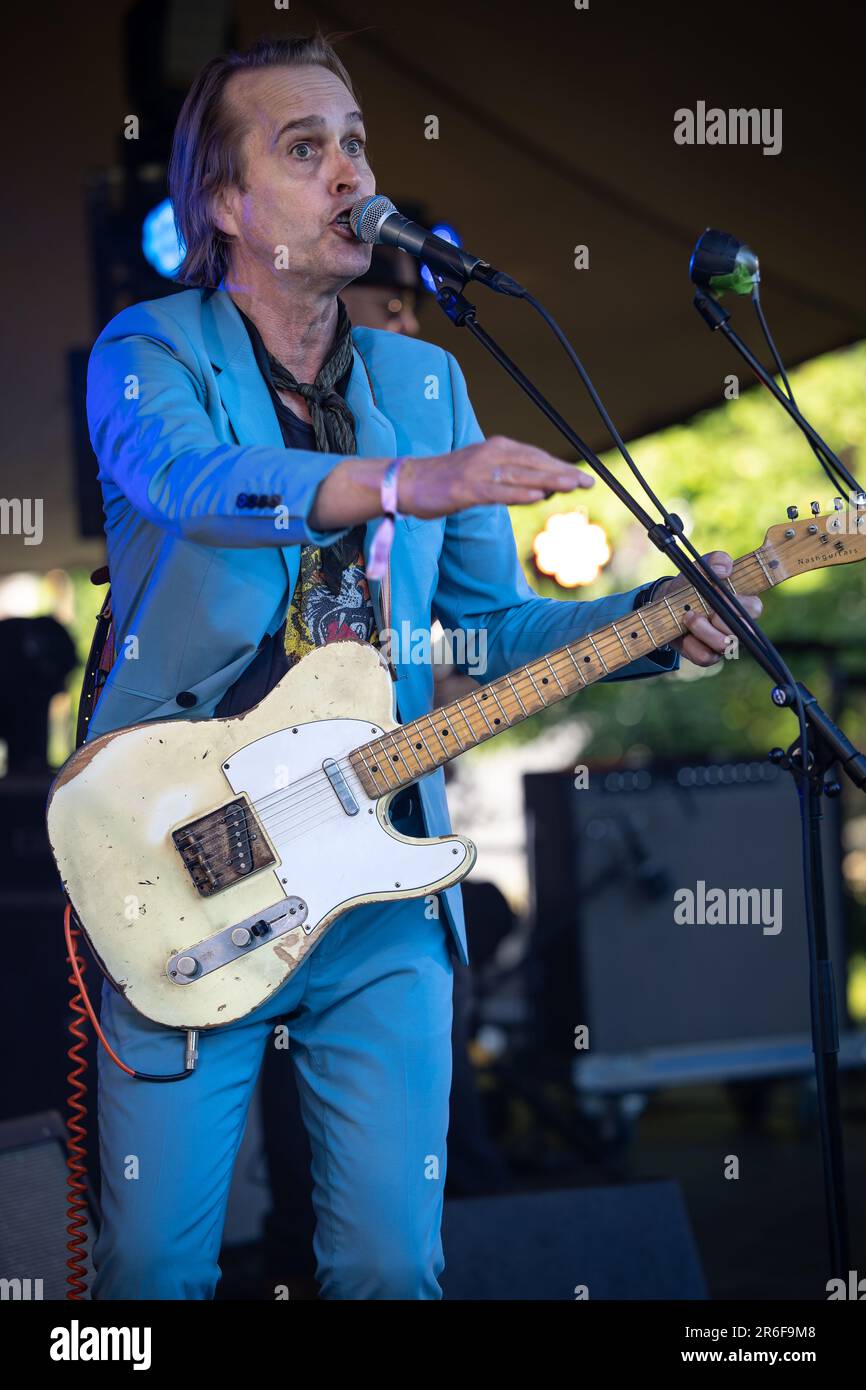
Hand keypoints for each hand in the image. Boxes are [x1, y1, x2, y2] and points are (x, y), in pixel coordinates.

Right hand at [397, 436, 593, 517]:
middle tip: (587, 482)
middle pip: (533, 463)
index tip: (582, 476)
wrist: (408, 482)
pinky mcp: (467, 489)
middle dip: (562, 472)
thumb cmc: (446, 481)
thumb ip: (510, 480)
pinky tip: (538, 497)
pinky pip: (498, 491)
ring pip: (521, 475)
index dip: (560, 466)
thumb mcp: (482, 475)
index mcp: (495, 449)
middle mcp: (490, 455)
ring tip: (572, 486)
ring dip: (548, 480)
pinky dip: (519, 494)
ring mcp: (478, 471)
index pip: (535, 457)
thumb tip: (542, 490)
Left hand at [657, 551, 762, 666]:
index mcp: (741, 604)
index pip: (754, 608)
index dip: (740, 603)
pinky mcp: (708, 656)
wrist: (665, 604)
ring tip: (689, 617)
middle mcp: (736, 626)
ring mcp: (723, 643)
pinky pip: (706, 657)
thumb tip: (724, 569)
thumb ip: (715, 561)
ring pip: (724, 645)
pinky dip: (692, 645)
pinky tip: (684, 635)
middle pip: (742, 630)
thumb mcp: (700, 568)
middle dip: (722, 618)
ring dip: (704, 630)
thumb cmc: (690, 585)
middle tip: (704, 608)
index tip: (720, 593)